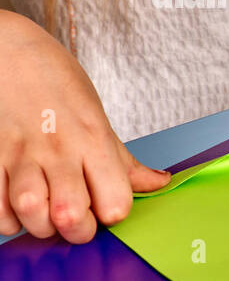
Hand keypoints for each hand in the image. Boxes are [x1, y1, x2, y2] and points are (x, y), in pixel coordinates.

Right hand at [0, 12, 169, 242]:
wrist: (7, 50)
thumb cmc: (56, 83)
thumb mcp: (98, 117)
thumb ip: (124, 160)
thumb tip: (160, 183)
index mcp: (94, 141)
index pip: (115, 202)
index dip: (113, 214)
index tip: (107, 207)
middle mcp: (59, 150)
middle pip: (72, 216)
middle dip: (78, 230)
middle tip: (77, 220)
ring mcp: (21, 155)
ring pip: (32, 213)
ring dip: (40, 224)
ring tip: (46, 214)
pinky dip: (7, 219)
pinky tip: (17, 209)